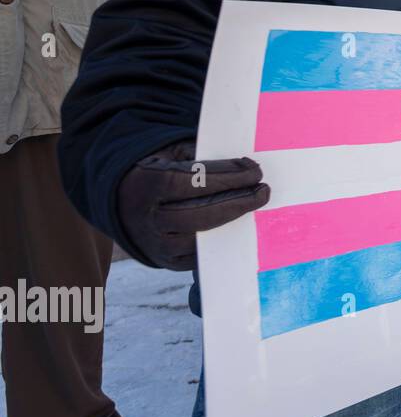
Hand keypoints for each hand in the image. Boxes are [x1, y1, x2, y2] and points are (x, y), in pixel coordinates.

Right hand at [116, 141, 269, 270]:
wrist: (120, 202)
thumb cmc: (157, 172)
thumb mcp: (171, 154)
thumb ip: (202, 157)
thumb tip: (244, 166)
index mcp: (147, 185)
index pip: (195, 182)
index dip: (229, 177)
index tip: (255, 171)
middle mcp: (147, 218)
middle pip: (201, 215)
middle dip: (238, 203)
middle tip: (264, 191)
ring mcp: (155, 244)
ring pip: (201, 238)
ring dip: (232, 222)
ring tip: (254, 204)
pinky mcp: (165, 262)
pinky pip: (200, 256)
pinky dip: (221, 241)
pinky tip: (239, 224)